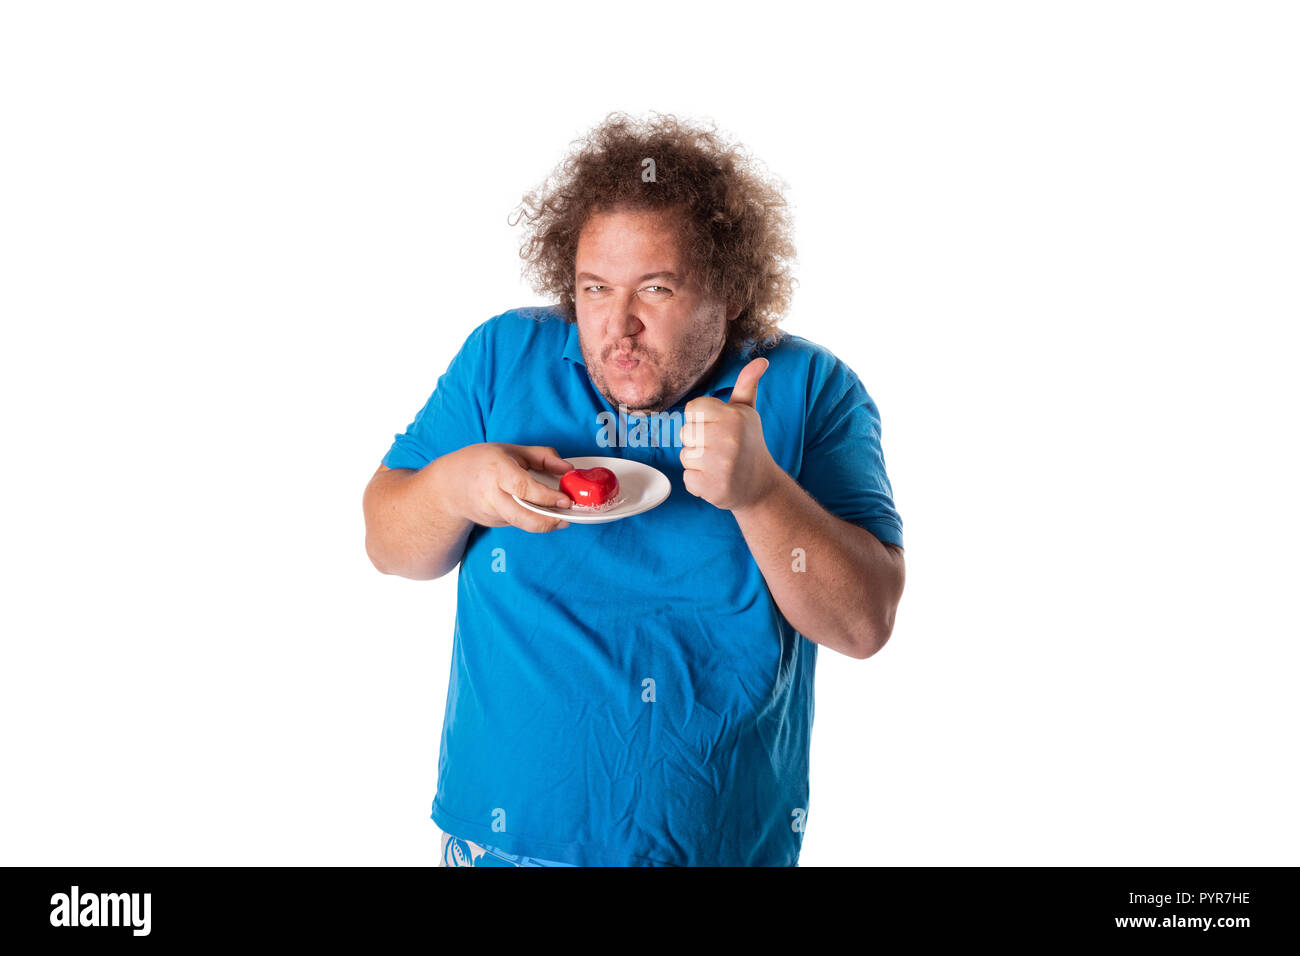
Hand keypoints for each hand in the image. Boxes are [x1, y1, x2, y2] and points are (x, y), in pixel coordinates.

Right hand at [443, 443, 574, 531]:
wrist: (448, 486)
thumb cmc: (481, 463)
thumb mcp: (511, 450)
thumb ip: (543, 456)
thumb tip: (568, 469)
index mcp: (497, 470)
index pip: (522, 487)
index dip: (546, 496)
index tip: (565, 500)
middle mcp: (491, 495)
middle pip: (522, 516)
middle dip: (548, 522)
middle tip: (567, 518)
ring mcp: (491, 512)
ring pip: (522, 524)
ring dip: (544, 524)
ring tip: (560, 518)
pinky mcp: (494, 523)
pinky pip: (518, 524)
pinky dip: (533, 521)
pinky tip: (542, 514)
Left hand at [680, 357, 779, 510]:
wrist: (760, 485)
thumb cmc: (748, 444)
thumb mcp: (748, 413)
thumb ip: (747, 385)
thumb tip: (761, 360)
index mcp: (733, 417)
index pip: (692, 409)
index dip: (701, 420)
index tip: (717, 429)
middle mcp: (728, 438)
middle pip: (685, 433)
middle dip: (698, 442)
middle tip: (719, 450)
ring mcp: (721, 465)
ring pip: (685, 456)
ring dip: (697, 463)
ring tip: (718, 465)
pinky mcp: (713, 487)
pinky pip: (687, 478)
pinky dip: (698, 482)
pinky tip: (716, 480)